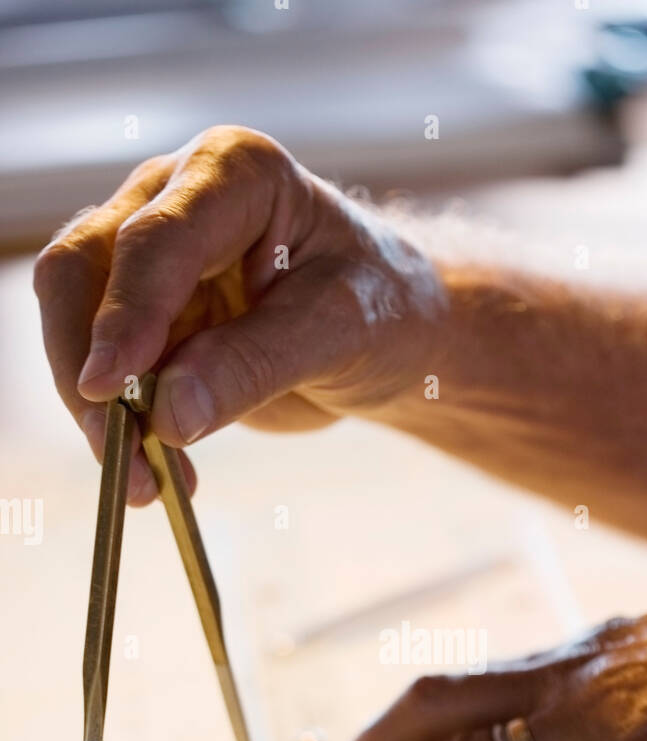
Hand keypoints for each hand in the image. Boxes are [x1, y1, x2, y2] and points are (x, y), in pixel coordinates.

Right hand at [33, 124, 443, 502]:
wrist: (392, 330)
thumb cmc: (382, 306)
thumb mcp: (340, 332)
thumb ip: (254, 365)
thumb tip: (165, 413)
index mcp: (234, 173)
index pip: (155, 239)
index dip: (125, 314)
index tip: (109, 388)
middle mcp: (173, 197)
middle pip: (85, 270)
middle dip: (91, 367)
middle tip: (120, 452)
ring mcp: (148, 255)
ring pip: (76, 321)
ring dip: (98, 409)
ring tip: (145, 481)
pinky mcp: (142, 313)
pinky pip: (101, 366)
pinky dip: (117, 423)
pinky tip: (156, 471)